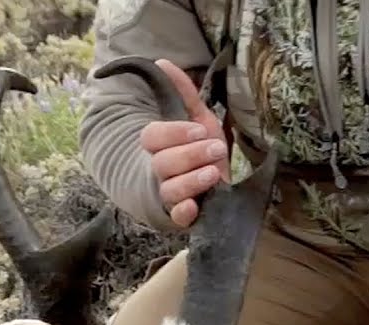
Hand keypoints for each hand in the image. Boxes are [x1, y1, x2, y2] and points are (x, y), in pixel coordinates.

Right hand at [139, 58, 229, 227]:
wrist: (214, 184)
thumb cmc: (202, 148)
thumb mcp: (198, 118)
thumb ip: (183, 92)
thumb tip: (163, 62)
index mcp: (159, 146)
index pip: (152, 137)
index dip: (174, 132)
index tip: (199, 129)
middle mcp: (160, 170)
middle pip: (162, 163)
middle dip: (191, 154)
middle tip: (216, 147)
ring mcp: (170, 195)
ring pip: (170, 190)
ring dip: (192, 180)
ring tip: (213, 172)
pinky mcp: (183, 216)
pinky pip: (177, 218)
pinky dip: (184, 213)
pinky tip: (194, 206)